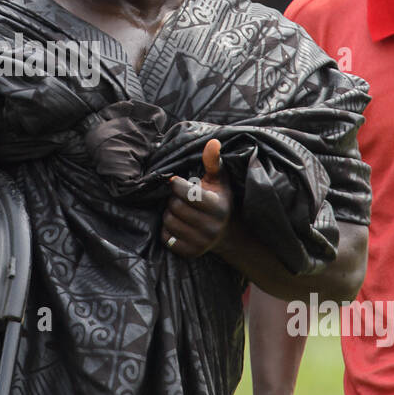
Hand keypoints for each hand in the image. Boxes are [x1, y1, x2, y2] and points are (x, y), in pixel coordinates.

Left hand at [163, 139, 232, 257]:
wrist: (228, 233)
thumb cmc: (219, 199)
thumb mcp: (219, 180)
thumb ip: (213, 161)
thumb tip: (213, 141)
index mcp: (217, 207)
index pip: (187, 194)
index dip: (176, 185)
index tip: (176, 182)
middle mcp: (211, 227)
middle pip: (175, 207)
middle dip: (173, 200)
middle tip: (178, 198)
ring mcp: (201, 242)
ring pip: (169, 222)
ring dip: (169, 213)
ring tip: (178, 210)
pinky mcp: (190, 252)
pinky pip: (166, 238)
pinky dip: (167, 229)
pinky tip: (177, 223)